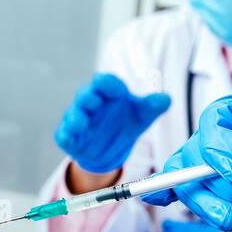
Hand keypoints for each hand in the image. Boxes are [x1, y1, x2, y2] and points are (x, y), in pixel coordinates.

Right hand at [55, 72, 169, 173]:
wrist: (113, 148)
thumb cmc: (126, 123)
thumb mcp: (143, 116)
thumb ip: (153, 106)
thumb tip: (166, 99)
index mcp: (109, 93)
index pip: (106, 82)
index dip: (108, 83)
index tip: (111, 85)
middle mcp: (91, 102)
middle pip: (86, 95)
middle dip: (88, 97)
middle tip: (93, 100)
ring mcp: (79, 119)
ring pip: (73, 115)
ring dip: (76, 117)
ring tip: (81, 122)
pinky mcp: (70, 136)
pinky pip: (64, 135)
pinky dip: (66, 136)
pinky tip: (69, 138)